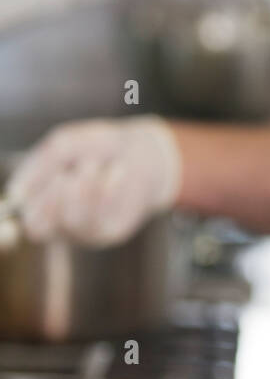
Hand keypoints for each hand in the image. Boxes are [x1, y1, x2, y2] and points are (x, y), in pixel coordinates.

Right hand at [8, 117, 181, 246]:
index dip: (30, 204)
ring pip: (71, 220)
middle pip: (40, 228)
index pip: (28, 221)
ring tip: (94, 163)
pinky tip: (118, 171)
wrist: (145, 151)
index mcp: (46, 208)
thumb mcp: (64, 146)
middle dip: (50, 196)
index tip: (43, 179)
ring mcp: (88, 232)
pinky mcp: (113, 232)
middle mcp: (64, 226)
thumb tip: (16, 192)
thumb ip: (40, 165)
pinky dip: (107, 186)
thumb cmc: (98, 149)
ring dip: (81, 187)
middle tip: (65, 174)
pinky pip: (102, 213)